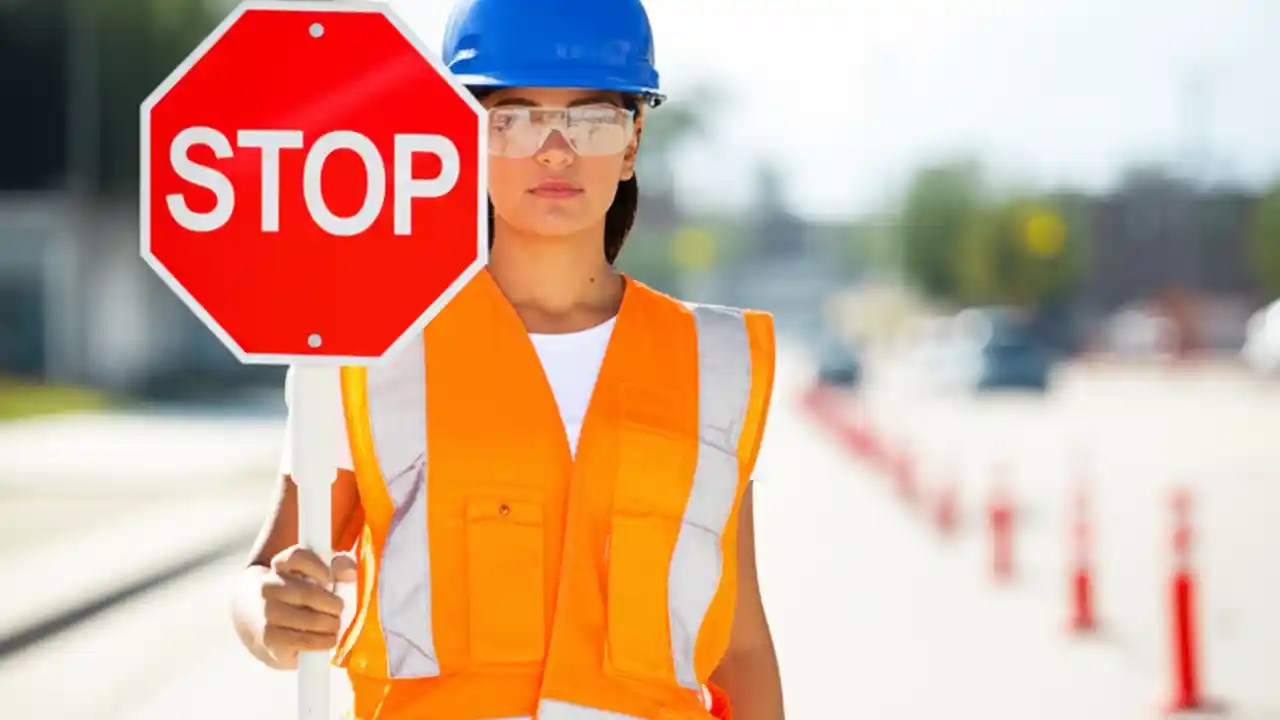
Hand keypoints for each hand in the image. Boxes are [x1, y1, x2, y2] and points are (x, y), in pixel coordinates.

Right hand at [259, 545, 356, 668]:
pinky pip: (303, 641)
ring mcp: (266, 614)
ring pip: (309, 619)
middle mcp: (268, 587)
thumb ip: (334, 567)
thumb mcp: (307, 575)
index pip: (297, 557)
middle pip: (308, 593)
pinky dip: (322, 641)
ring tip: (335, 625)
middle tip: (339, 609)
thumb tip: (350, 571)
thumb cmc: (290, 595)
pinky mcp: (268, 640)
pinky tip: (328, 639)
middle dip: (332, 604)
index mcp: (279, 566)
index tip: (329, 578)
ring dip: (330, 624)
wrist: (250, 619)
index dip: (317, 566)